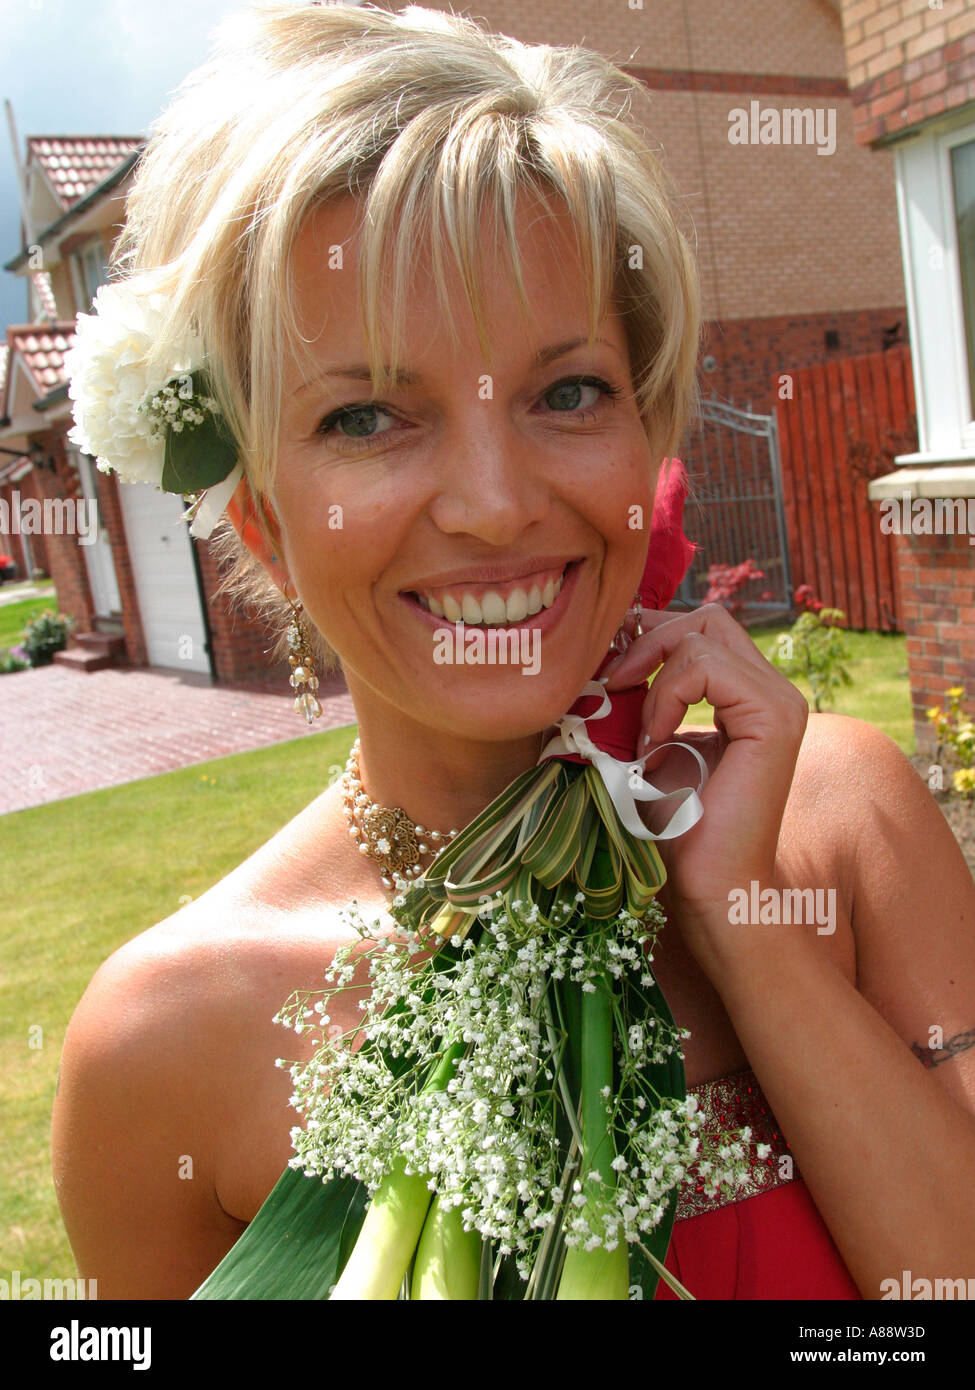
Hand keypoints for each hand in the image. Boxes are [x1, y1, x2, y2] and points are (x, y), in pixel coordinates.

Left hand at [602, 604, 808, 975]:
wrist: (709, 885)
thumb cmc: (674, 827)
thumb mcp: (650, 746)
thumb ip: (643, 700)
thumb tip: (600, 655)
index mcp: (749, 695)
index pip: (700, 630)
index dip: (647, 639)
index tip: (605, 677)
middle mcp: (773, 691)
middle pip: (707, 618)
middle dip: (648, 640)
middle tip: (610, 683)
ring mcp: (780, 701)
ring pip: (704, 634)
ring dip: (652, 674)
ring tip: (638, 731)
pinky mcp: (774, 718)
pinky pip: (707, 666)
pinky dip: (666, 695)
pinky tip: (655, 742)